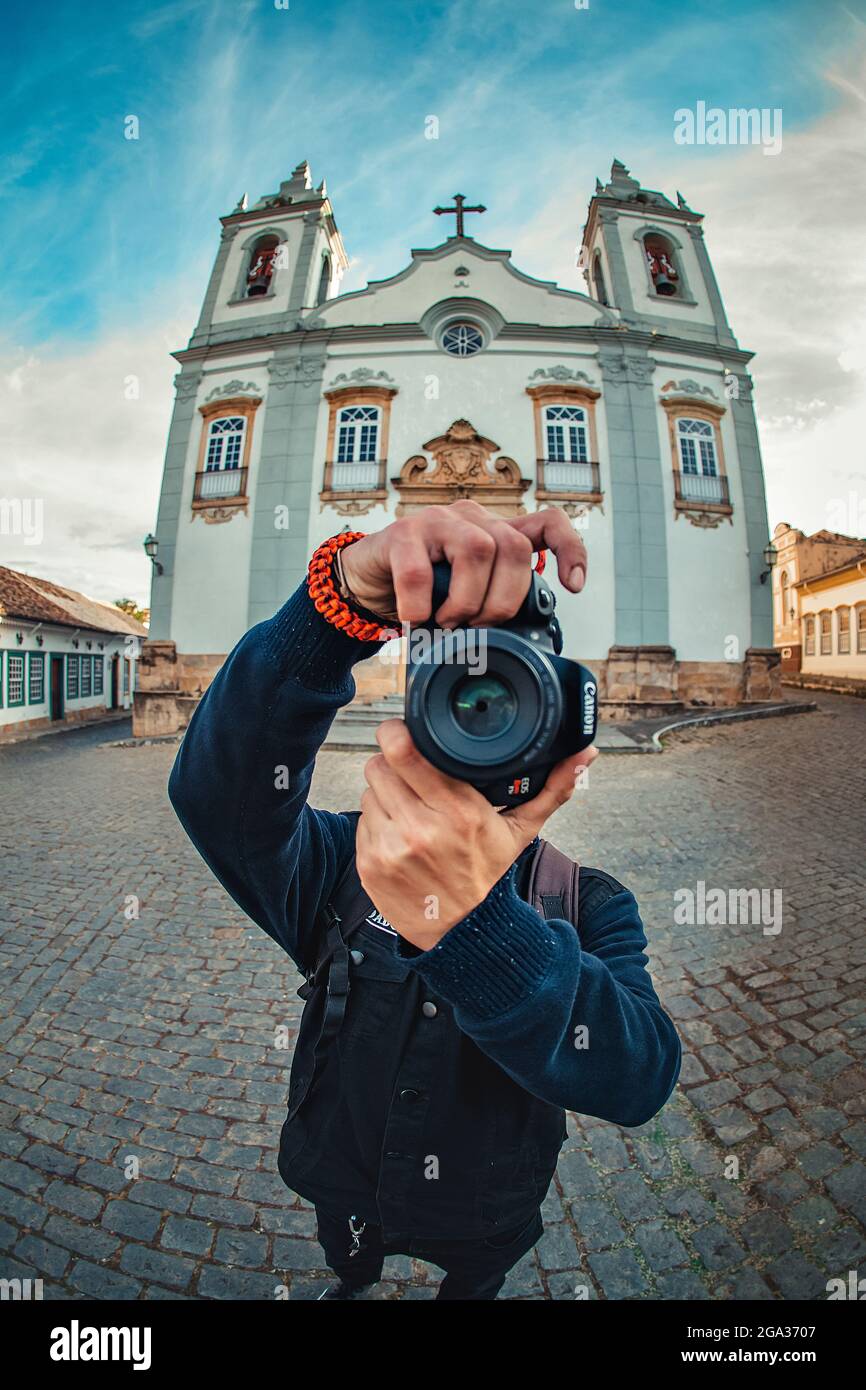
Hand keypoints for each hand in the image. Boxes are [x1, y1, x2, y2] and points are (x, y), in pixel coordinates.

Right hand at [338, 499, 586, 627]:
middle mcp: (472, 519)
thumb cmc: (422, 592)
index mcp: (495, 534)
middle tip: (479, 628)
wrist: (367, 579)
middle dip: (504, 600)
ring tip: (447, 623)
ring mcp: (437, 521)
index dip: (569, 550)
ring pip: (477, 551)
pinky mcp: (401, 533)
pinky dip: (420, 605)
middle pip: (515, 548)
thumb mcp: (465, 596)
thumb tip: (519, 646)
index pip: (548, 523)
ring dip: (466, 601)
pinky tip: (415, 620)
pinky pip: (418, 571)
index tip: (573, 587)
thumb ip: (492, 605)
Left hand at [356, 720, 598, 949]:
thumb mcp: (522, 830)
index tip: (402, 731)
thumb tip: (587, 755)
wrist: (465, 936)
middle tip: (407, 769)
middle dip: (391, 761)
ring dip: (384, 791)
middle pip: (380, 765)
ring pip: (370, 790)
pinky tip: (398, 831)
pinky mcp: (371, 865)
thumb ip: (552, 788)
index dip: (397, 734)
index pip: (405, 753)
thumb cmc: (490, 874)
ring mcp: (392, 848)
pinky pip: (362, 820)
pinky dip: (377, 819)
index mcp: (460, 812)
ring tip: (408, 805)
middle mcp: (422, 828)